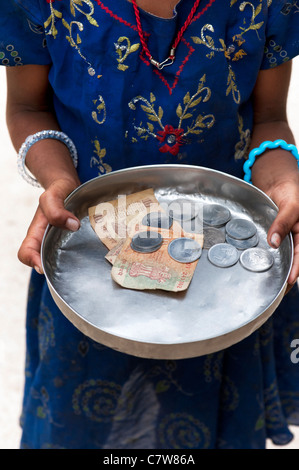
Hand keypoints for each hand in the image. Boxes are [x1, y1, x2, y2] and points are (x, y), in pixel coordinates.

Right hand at [18, 178, 79, 272]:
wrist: (69, 186)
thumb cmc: (57, 191)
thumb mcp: (53, 196)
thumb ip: (56, 209)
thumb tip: (72, 226)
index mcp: (36, 232)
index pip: (26, 252)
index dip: (31, 261)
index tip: (44, 266)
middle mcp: (47, 240)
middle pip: (45, 262)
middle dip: (55, 268)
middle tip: (72, 270)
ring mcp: (60, 242)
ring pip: (62, 260)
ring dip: (71, 264)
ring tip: (86, 264)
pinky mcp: (72, 241)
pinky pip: (75, 253)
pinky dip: (82, 256)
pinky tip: (94, 254)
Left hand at [266, 178, 298, 292]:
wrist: (277, 179)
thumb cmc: (290, 188)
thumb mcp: (291, 205)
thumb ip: (283, 223)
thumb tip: (274, 243)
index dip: (297, 268)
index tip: (289, 281)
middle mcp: (298, 236)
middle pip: (294, 258)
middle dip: (287, 272)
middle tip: (277, 289)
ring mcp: (286, 235)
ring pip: (283, 254)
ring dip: (277, 266)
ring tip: (268, 281)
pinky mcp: (275, 233)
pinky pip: (272, 246)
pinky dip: (267, 254)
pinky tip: (259, 262)